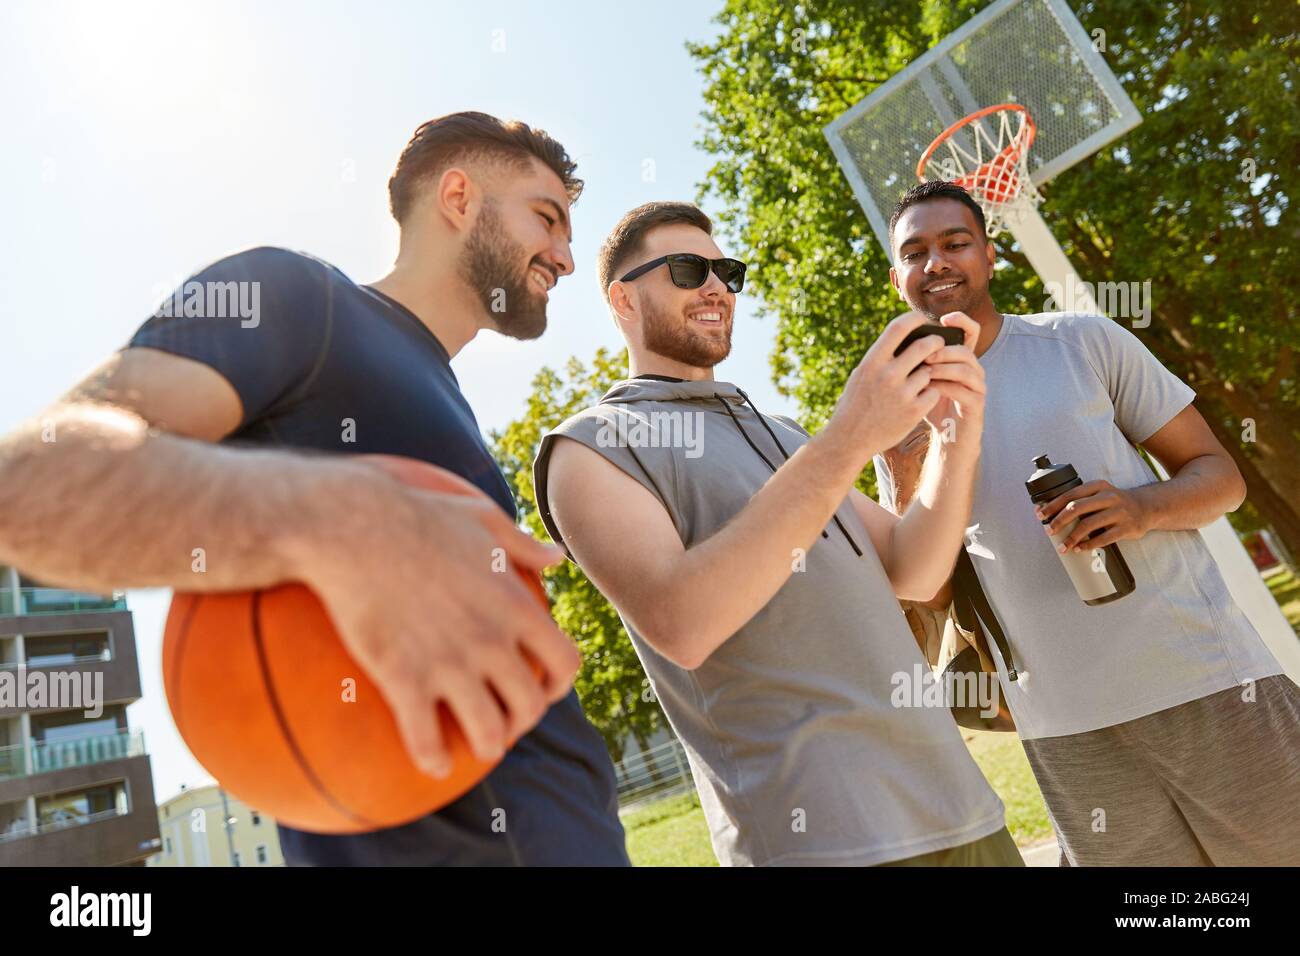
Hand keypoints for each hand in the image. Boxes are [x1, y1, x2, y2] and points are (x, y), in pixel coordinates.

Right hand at [295, 460, 581, 778]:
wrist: (351, 525)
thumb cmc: (416, 515)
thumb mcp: (482, 519)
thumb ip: (524, 545)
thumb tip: (557, 558)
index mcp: (514, 604)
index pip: (564, 662)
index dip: (559, 684)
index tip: (543, 689)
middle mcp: (491, 640)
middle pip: (531, 706)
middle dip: (523, 721)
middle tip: (504, 721)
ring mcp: (449, 663)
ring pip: (490, 734)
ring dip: (488, 747)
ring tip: (475, 745)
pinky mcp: (403, 678)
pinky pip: (427, 740)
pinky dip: (433, 759)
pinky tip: (431, 762)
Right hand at [827, 311, 946, 459]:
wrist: (849, 439)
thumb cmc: (855, 403)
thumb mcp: (861, 375)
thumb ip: (882, 357)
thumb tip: (908, 336)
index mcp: (872, 362)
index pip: (899, 327)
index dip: (915, 318)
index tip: (923, 319)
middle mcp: (887, 375)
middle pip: (925, 346)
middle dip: (935, 342)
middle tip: (938, 344)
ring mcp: (902, 393)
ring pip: (930, 371)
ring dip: (928, 374)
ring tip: (915, 384)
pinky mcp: (914, 411)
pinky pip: (933, 392)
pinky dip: (929, 394)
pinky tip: (918, 400)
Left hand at [920, 311, 984, 438]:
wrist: (945, 439)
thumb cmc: (930, 406)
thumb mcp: (921, 380)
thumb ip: (917, 361)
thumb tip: (899, 340)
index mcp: (962, 360)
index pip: (970, 332)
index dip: (961, 321)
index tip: (943, 318)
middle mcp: (974, 370)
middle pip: (965, 350)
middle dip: (943, 350)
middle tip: (923, 355)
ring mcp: (978, 388)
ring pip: (967, 369)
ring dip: (944, 368)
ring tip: (924, 371)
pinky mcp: (977, 405)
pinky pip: (965, 391)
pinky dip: (946, 387)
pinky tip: (929, 389)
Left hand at [1037, 480, 1149, 551]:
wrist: (1147, 508)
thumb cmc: (1116, 503)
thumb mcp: (1100, 494)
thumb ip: (1081, 500)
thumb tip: (1051, 513)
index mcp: (1099, 486)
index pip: (1071, 494)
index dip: (1053, 505)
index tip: (1040, 514)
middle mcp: (1109, 497)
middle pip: (1077, 508)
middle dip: (1059, 521)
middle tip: (1049, 531)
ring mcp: (1119, 512)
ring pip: (1089, 525)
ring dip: (1072, 537)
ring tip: (1062, 547)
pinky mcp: (1127, 528)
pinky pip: (1104, 538)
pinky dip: (1089, 545)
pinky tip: (1079, 549)